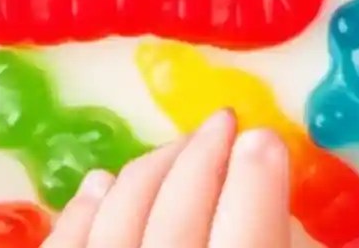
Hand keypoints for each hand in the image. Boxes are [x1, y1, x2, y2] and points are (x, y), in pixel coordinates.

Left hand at [43, 110, 290, 247]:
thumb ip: (271, 239)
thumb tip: (293, 214)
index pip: (247, 233)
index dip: (258, 181)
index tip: (265, 138)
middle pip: (180, 213)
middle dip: (203, 157)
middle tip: (225, 123)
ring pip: (119, 218)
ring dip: (149, 172)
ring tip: (177, 147)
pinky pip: (64, 245)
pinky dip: (83, 210)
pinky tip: (100, 183)